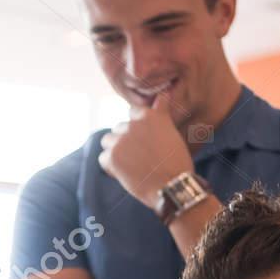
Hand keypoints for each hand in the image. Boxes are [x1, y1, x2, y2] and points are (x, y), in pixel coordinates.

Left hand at [97, 95, 194, 209]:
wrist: (173, 186)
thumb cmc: (176, 161)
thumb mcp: (171, 130)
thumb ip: (161, 112)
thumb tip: (165, 92)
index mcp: (148, 116)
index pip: (132, 113)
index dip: (136, 129)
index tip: (146, 143)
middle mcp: (133, 124)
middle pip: (118, 129)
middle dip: (125, 142)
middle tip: (141, 158)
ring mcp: (121, 140)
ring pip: (108, 142)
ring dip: (115, 152)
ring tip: (132, 165)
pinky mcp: (112, 157)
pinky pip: (103, 158)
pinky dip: (111, 167)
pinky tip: (126, 174)